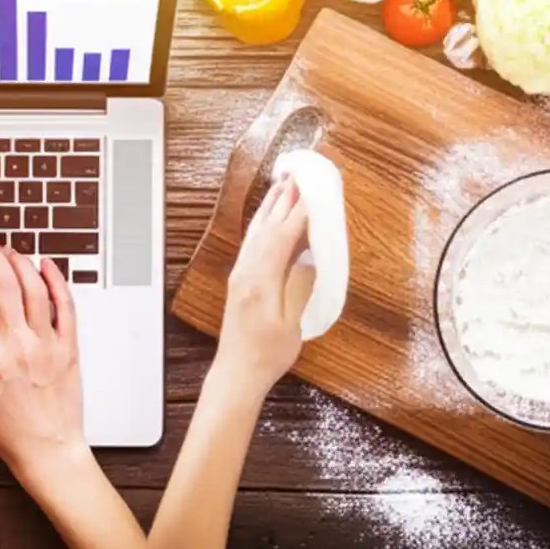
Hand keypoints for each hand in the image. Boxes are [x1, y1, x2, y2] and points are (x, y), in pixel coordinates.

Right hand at [0, 241, 84, 482]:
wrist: (46, 447)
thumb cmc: (4, 428)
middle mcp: (17, 343)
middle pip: (2, 281)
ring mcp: (45, 342)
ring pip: (33, 286)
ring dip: (18, 261)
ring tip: (7, 251)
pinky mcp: (68, 345)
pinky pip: (65, 303)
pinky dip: (56, 279)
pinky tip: (46, 266)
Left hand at [216, 176, 309, 398]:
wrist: (237, 373)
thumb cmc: (267, 354)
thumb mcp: (292, 323)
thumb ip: (299, 288)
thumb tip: (309, 260)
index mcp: (260, 281)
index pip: (282, 238)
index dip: (298, 214)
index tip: (313, 193)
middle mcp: (246, 272)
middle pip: (266, 228)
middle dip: (282, 200)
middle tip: (296, 175)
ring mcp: (240, 275)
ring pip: (256, 233)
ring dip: (270, 208)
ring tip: (282, 186)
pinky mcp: (239, 282)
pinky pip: (251, 244)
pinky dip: (262, 225)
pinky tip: (267, 220)